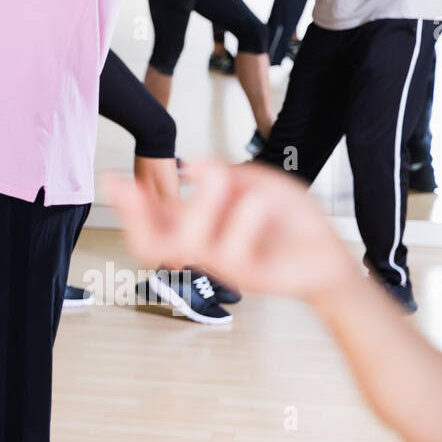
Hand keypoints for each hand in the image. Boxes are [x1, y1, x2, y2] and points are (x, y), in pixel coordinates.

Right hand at [102, 157, 357, 301]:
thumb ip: (222, 172)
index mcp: (197, 224)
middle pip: (148, 244)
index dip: (126, 204)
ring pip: (187, 240)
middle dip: (134, 213)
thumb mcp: (255, 181)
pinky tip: (261, 203)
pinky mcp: (247, 276)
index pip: (149, 220)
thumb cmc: (289, 219)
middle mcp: (202, 247)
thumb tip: (193, 165)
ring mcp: (221, 264)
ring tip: (229, 179)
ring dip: (206, 200)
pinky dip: (244, 215)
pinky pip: (231, 247)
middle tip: (128, 185)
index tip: (112, 179)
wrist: (328, 254)